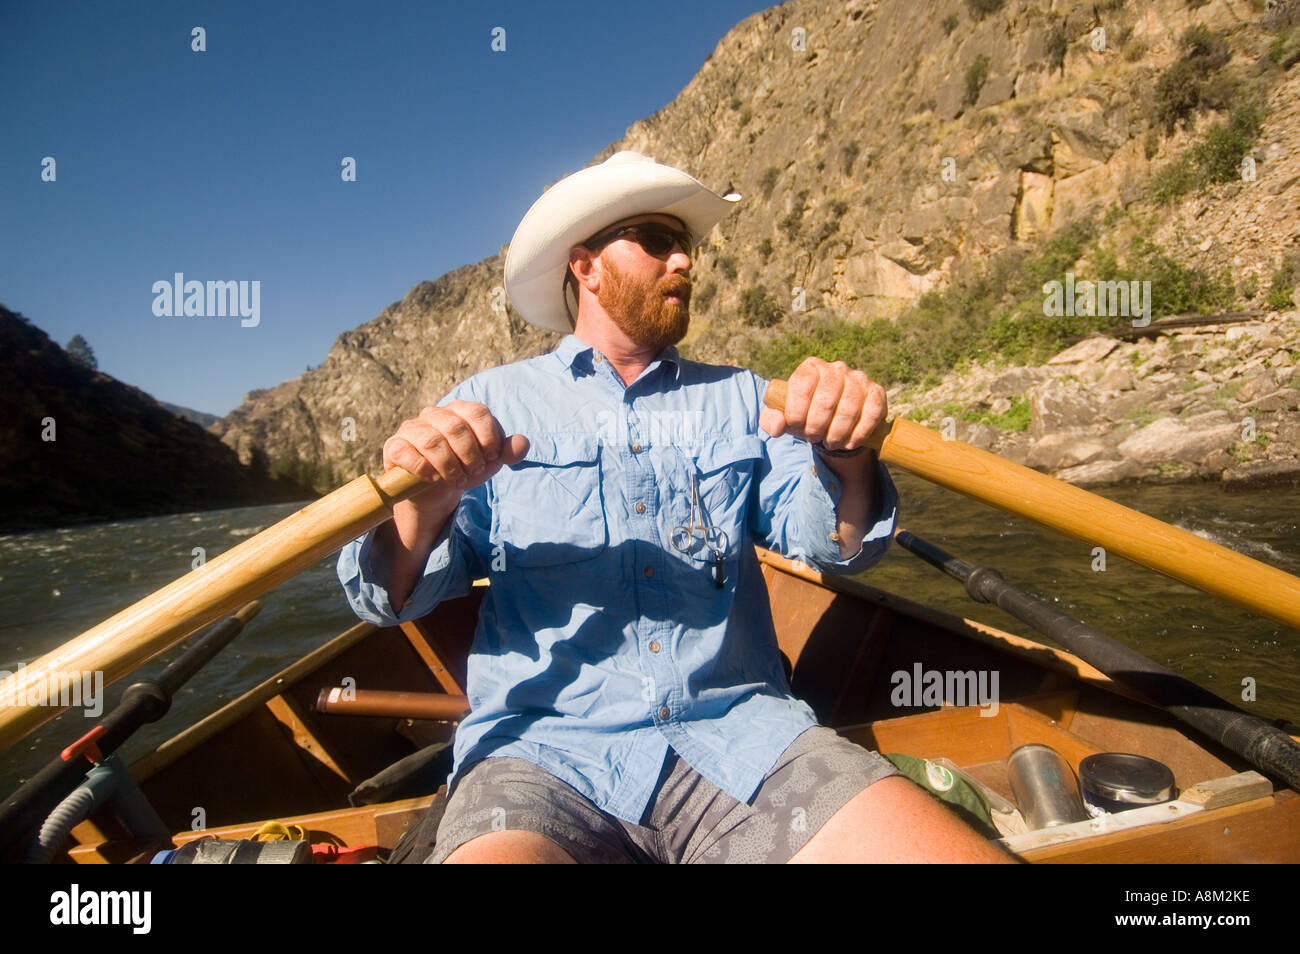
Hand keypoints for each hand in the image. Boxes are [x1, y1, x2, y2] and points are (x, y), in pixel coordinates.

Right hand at [384, 401, 529, 510]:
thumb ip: (508, 451)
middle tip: (474, 474)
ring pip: (432, 441)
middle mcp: (435, 414)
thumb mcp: (490, 462)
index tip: (491, 458)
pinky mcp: (395, 446)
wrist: (435, 491)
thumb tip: (522, 444)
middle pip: (456, 427)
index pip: (478, 412)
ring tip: (457, 480)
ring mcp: (412, 428)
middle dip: (470, 456)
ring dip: (450, 466)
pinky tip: (434, 479)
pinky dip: (425, 469)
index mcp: (461, 411)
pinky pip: (408, 453)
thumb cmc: (465, 468)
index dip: (488, 438)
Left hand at [759, 357, 886, 454]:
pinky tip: (849, 442)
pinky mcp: (876, 392)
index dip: (796, 413)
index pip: (801, 386)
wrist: (834, 420)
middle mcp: (836, 368)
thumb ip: (772, 420)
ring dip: (836, 434)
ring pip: (848, 409)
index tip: (796, 428)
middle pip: (826, 400)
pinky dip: (858, 434)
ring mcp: (858, 379)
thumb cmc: (805, 415)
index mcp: (810, 368)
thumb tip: (778, 427)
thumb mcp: (783, 417)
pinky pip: (872, 413)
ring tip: (830, 442)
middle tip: (814, 437)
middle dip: (816, 427)